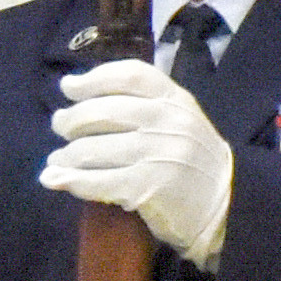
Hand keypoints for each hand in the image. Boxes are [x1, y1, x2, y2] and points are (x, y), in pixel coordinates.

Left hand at [43, 57, 236, 262]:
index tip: (69, 88)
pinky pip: (95, 182)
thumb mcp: (180, 119)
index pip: (129, 75)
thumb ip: (142, 103)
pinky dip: (69, 181)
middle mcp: (168, 122)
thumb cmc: (193, 159)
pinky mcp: (147, 188)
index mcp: (176, 100)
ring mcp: (158, 155)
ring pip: (91, 149)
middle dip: (70, 120)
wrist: (224, 205)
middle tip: (60, 127)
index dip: (93, 79)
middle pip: (101, 111)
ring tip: (57, 160)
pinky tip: (56, 181)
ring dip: (65, 156)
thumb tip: (75, 90)